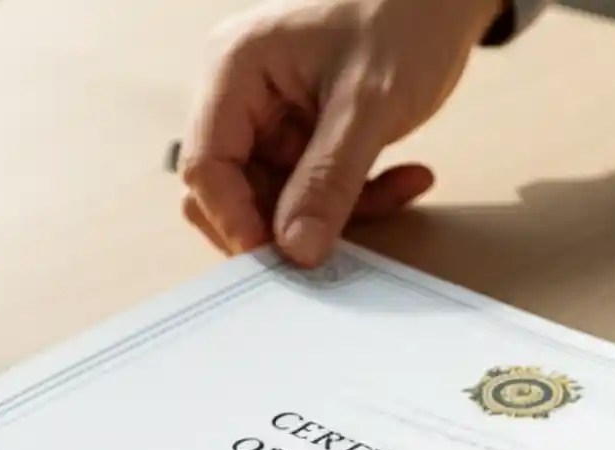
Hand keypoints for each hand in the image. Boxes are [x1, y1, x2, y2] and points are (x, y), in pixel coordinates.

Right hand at [179, 0, 501, 266]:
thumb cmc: (405, 21)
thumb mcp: (369, 107)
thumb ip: (330, 180)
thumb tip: (296, 250)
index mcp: (235, 69)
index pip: (206, 164)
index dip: (235, 219)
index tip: (281, 260)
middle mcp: (243, 94)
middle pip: (235, 190)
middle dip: (291, 221)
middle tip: (345, 240)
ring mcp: (274, 116)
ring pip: (282, 199)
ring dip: (341, 210)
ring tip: (405, 186)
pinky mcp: (307, 134)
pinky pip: (316, 188)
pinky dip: (361, 195)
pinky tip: (409, 177)